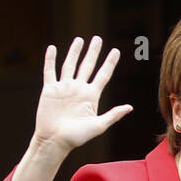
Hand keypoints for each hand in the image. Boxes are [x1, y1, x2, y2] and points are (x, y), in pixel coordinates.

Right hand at [34, 37, 131, 154]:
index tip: (116, 51)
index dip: (109, 63)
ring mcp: (64, 88)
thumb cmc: (77, 137)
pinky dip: (51, 59)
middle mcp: (78, 89)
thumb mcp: (98, 126)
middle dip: (93, 53)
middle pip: (87, 66)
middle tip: (98, 39)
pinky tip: (53, 48)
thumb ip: (113, 115)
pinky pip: (50, 71)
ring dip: (75, 52)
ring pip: (70, 65)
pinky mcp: (50, 89)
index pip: (103, 75)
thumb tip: (130, 107)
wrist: (55, 141)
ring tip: (80, 40)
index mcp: (91, 96)